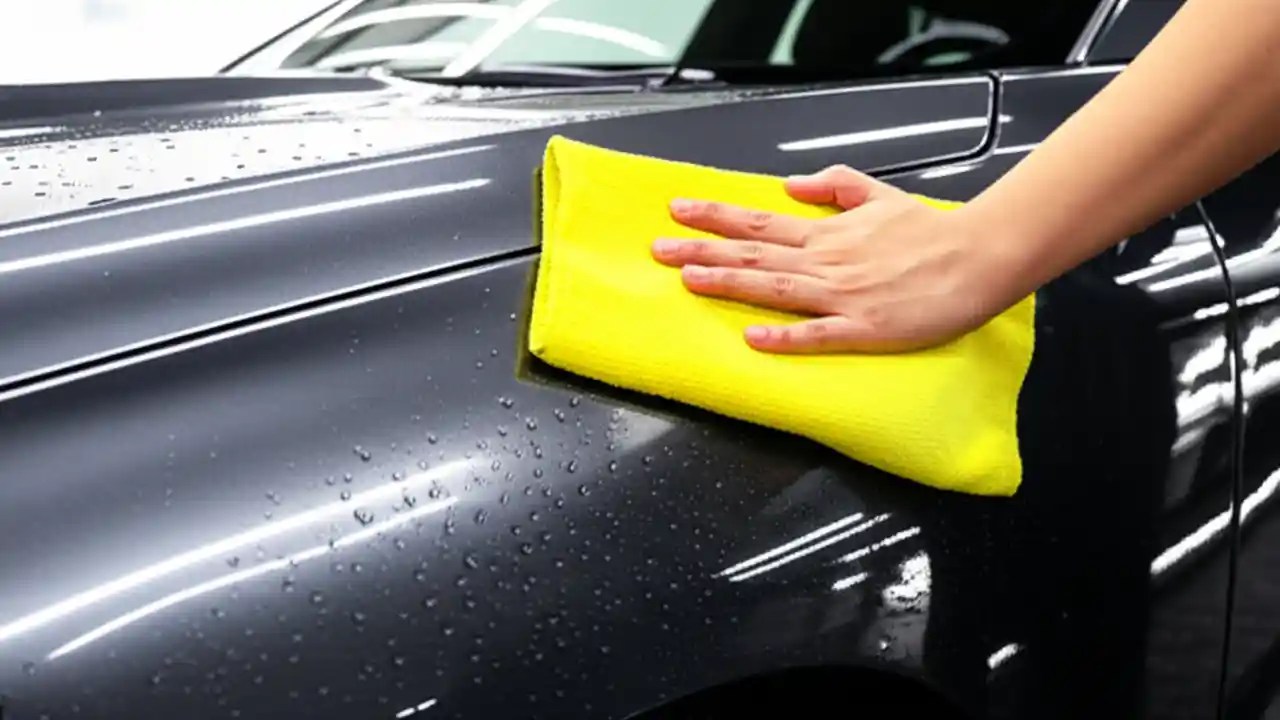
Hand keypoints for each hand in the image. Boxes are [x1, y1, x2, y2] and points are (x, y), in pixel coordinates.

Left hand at [651, 165, 1027, 352]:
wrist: (978, 257)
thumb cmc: (930, 232)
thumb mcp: (879, 194)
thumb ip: (833, 186)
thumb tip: (790, 184)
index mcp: (828, 233)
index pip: (760, 221)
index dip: (716, 216)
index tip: (679, 211)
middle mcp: (827, 261)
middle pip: (754, 252)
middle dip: (702, 249)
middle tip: (658, 249)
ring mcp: (843, 295)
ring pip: (774, 287)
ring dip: (729, 282)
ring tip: (688, 280)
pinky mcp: (865, 328)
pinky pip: (817, 334)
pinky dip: (784, 336)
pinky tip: (752, 337)